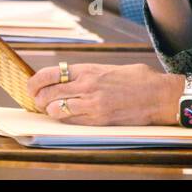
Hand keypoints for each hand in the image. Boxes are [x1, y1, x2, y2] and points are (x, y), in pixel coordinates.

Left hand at [26, 62, 178, 125]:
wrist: (159, 95)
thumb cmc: (139, 80)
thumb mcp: (111, 69)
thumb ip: (90, 74)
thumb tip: (71, 78)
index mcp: (89, 69)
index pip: (50, 74)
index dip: (35, 82)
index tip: (32, 88)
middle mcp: (87, 85)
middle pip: (47, 93)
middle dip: (39, 100)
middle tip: (40, 103)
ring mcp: (92, 103)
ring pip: (55, 110)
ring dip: (51, 111)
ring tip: (54, 110)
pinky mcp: (98, 119)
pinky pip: (71, 121)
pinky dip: (66, 120)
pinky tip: (69, 117)